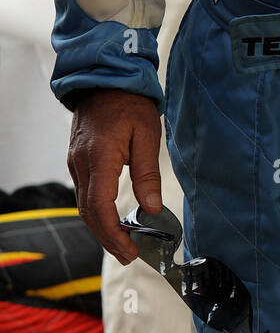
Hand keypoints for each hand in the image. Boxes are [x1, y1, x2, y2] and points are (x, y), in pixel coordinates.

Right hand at [67, 90, 162, 263]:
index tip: (130, 250)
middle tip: (129, 255)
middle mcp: (81, 164)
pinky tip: (112, 217)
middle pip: (88, 213)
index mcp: (100, 158)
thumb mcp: (147, 134)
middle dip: (108, 239)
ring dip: (101, 227)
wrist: (106, 78)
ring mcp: (75, 162)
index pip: (100, 209)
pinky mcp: (76, 160)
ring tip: (123, 242)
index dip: (113, 235)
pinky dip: (96, 211)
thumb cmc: (130, 103)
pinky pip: (84, 192)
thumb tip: (152, 208)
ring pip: (83, 205)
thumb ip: (147, 173)